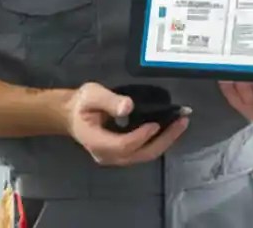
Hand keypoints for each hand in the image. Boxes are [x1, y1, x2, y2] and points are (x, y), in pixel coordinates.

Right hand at [65, 83, 188, 165]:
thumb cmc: (81, 104)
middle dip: (164, 140)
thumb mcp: (91, 95)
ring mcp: (116, 158)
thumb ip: (109, 101)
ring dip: (165, 141)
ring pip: (145, 155)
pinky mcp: (123, 155)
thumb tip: (128, 107)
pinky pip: (143, 151)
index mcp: (97, 142)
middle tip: (182, 122)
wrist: (71, 116)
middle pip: (140, 154)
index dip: (141, 136)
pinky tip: (170, 128)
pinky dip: (159, 141)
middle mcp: (108, 156)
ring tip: (181, 123)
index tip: (156, 123)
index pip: (124, 145)